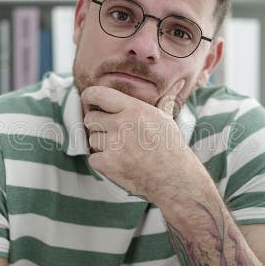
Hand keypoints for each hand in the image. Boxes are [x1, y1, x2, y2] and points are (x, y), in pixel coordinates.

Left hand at [81, 79, 193, 201]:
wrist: (174, 179)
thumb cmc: (171, 149)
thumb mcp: (167, 120)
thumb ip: (163, 103)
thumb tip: (176, 86)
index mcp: (134, 109)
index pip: (99, 94)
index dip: (90, 96)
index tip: (88, 99)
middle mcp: (121, 124)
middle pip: (90, 118)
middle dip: (98, 125)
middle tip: (112, 132)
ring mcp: (113, 144)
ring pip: (92, 138)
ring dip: (101, 144)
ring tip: (121, 150)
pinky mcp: (107, 163)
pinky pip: (93, 158)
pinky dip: (102, 162)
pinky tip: (118, 163)